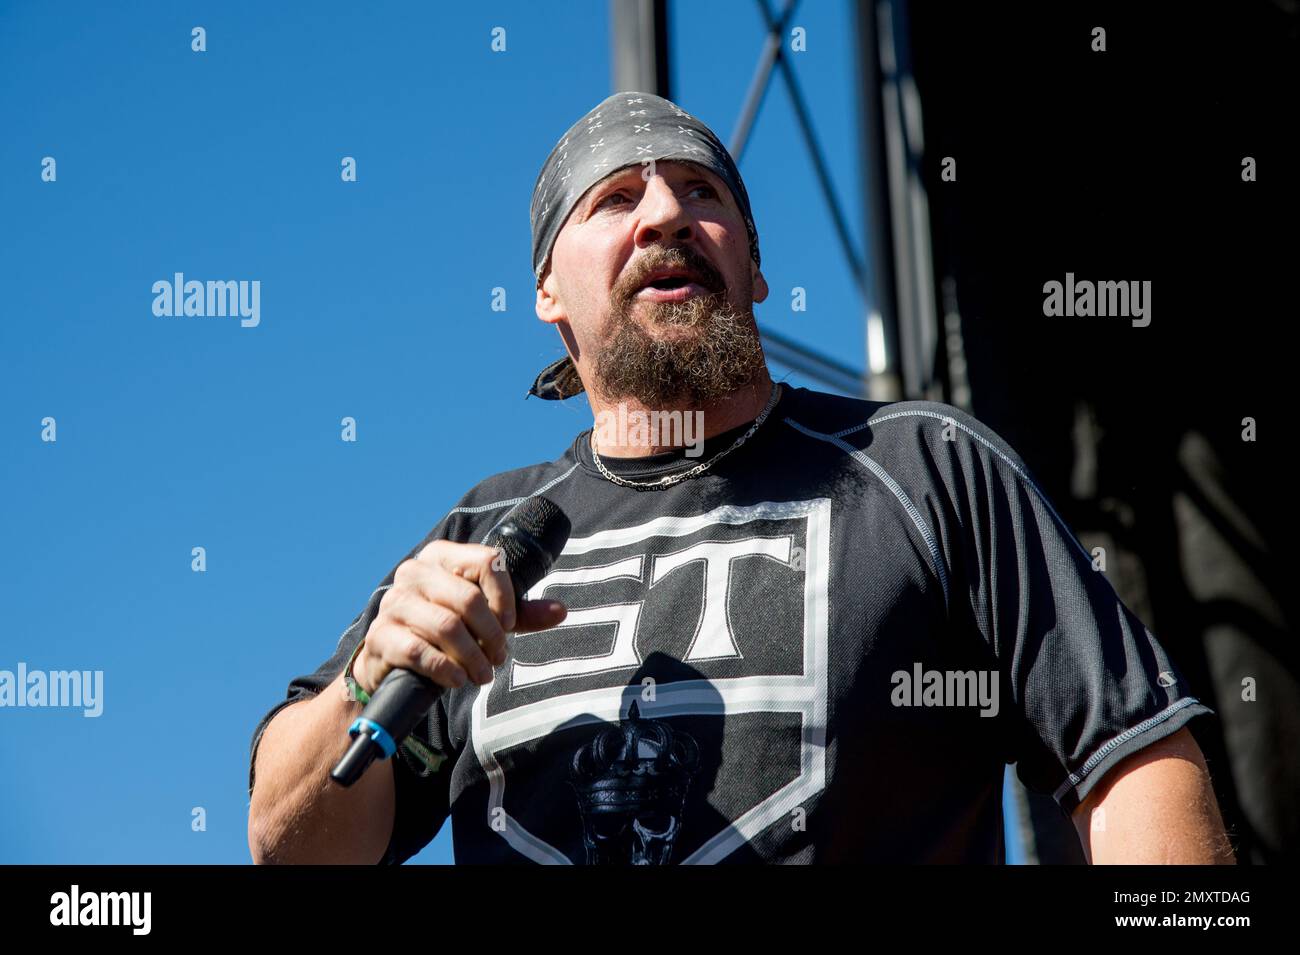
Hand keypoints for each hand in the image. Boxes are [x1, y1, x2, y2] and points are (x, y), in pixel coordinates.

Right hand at [352, 540, 566, 693]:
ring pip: (446, 625)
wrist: (392, 661)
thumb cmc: (445, 633)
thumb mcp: (483, 619)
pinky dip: (446, 669)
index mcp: (441, 556)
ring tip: (483, 675)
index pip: (486, 561)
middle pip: (468, 598)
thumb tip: (560, 611)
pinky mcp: (380, 635)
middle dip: (491, 635)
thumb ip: (519, 614)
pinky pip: (419, 651)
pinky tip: (458, 679)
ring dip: (472, 657)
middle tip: (499, 658)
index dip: (506, 597)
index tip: (510, 625)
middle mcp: (414, 572)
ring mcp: (393, 602)